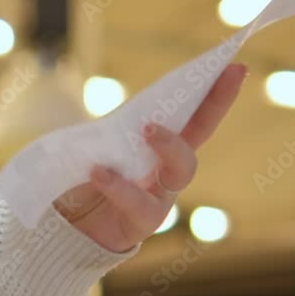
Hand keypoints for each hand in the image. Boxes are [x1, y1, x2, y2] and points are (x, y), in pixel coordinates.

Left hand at [53, 63, 247, 252]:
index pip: (191, 117)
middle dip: (215, 106)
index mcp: (156, 149)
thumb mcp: (88, 150)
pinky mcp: (140, 225)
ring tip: (148, 128)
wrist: (58, 230)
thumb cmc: (77, 183)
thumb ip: (106, 133)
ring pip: (181, 170)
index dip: (214, 94)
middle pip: (197, 137)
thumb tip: (124, 111)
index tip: (235, 65)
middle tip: (222, 76)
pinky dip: (119, 186)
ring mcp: (159, 199)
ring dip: (169, 145)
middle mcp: (165, 172)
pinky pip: (139, 205)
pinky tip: (99, 172)